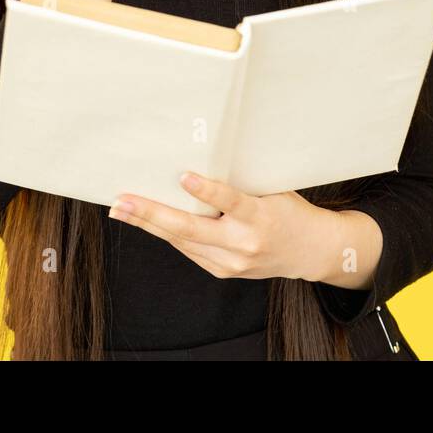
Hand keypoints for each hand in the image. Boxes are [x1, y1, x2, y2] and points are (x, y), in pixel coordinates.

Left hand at [107, 171, 336, 282]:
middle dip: (152, 214)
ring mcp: (233, 262)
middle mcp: (244, 243)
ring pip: (183, 241)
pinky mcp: (225, 272)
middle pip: (192, 229)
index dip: (207, 191)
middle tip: (123, 201)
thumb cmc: (289, 210)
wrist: (310, 251)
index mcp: (261, 217)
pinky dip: (168, 234)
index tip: (184, 177)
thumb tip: (199, 160)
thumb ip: (240, 183)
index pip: (230, 202)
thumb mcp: (273, 189)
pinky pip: (189, 249)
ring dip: (149, 225)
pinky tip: (146, 221)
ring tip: (121, 210)